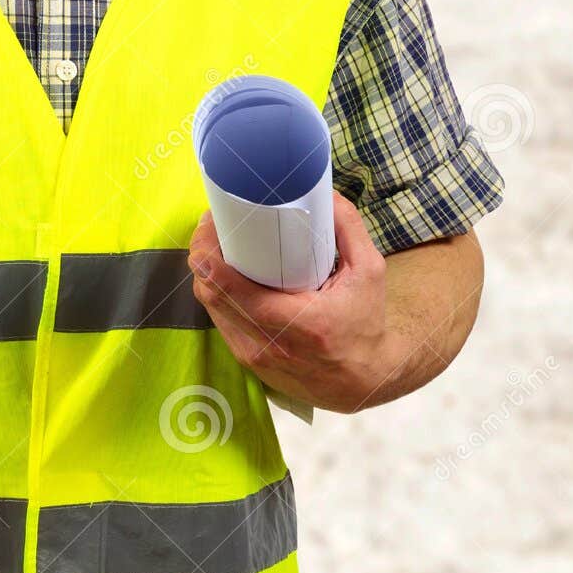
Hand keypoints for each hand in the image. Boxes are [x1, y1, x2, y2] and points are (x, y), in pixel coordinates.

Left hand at [188, 192, 392, 413]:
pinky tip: (224, 274)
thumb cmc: (366, 323)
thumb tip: (324, 192)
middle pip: (211, 293)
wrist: (366, 379)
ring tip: (217, 244)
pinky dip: (217, 295)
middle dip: (203, 254)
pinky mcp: (249, 362)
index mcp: (299, 324)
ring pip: (210, 308)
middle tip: (214, 224)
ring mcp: (255, 357)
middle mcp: (270, 345)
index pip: (232, 289)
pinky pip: (221, 321)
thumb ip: (348, 229)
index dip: (209, 253)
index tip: (212, 222)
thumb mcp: (369, 272)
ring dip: (206, 274)